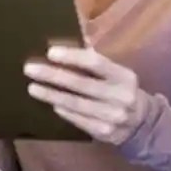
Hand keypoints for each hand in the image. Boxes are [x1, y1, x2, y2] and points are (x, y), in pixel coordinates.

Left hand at [24, 46, 149, 144]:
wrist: (141, 123)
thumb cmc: (119, 89)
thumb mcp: (115, 73)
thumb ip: (95, 59)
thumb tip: (76, 38)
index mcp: (123, 76)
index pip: (95, 63)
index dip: (72, 57)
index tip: (50, 52)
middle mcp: (120, 96)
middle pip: (82, 84)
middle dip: (53, 76)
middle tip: (29, 69)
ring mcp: (113, 116)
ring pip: (76, 104)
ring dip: (52, 95)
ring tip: (33, 88)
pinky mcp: (105, 132)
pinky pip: (78, 120)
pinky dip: (64, 111)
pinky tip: (51, 104)